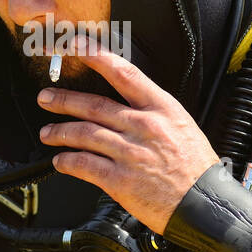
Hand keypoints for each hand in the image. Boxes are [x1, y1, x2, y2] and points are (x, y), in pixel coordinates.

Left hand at [36, 36, 220, 235]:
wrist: (205, 205)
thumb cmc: (196, 169)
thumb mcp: (182, 126)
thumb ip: (152, 113)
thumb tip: (124, 105)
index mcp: (162, 108)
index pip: (124, 73)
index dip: (96, 56)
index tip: (76, 46)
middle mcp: (144, 127)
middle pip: (94, 105)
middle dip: (64, 100)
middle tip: (46, 97)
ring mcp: (131, 153)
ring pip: (84, 134)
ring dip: (60, 132)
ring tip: (48, 133)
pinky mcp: (121, 180)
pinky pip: (84, 165)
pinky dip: (67, 162)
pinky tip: (60, 161)